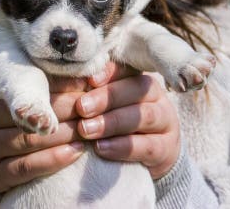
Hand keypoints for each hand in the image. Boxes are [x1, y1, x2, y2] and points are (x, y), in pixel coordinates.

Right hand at [0, 74, 89, 192]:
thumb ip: (20, 76)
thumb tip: (67, 66)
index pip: (24, 83)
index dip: (57, 84)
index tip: (83, 83)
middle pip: (29, 111)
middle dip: (66, 109)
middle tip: (92, 106)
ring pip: (30, 140)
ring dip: (65, 134)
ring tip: (88, 128)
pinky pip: (26, 167)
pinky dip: (53, 160)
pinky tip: (75, 152)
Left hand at [75, 61, 180, 179]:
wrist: (148, 159)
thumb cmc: (117, 125)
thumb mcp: (104, 107)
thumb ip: (90, 95)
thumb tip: (61, 85)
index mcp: (139, 80)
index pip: (127, 69)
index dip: (109, 73)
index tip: (89, 80)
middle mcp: (156, 97)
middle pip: (137, 89)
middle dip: (106, 98)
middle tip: (81, 107)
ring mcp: (166, 122)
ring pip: (143, 116)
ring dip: (112, 122)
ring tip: (86, 130)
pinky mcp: (167, 150)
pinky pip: (148, 146)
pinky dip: (123, 147)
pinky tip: (101, 148)